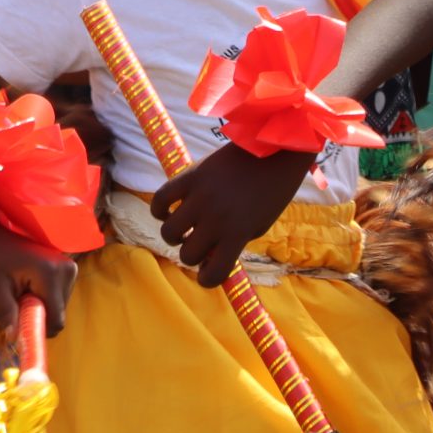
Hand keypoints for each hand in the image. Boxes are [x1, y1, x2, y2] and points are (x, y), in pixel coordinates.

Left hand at [0, 200, 75, 334]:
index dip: (36, 327)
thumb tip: (16, 341)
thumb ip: (8, 315)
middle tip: (12, 296)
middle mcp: (67, 269)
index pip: (56, 319)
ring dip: (37, 303)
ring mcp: (68, 265)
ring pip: (57, 304)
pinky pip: (56, 293)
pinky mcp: (64, 265)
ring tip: (16, 286)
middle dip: (35, 312)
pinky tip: (23, 282)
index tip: (15, 321)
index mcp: (50, 273)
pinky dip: (40, 294)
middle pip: (58, 312)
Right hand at [151, 143, 313, 288]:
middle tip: (197, 243)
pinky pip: (159, 200)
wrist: (273, 153)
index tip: (207, 274)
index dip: (208, 279)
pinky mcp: (188, 178)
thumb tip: (207, 256)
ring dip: (174, 235)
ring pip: (168, 232)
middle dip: (192, 253)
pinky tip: (168, 211)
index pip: (214, 273)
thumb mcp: (260, 225)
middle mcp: (216, 220)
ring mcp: (200, 198)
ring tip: (182, 228)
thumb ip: (234, 241)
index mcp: (238, 234)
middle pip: (187, 254)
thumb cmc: (271, 192)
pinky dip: (159, 210)